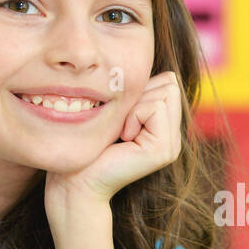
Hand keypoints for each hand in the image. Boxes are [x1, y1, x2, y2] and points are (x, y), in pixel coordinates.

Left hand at [44, 70, 182, 209]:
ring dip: (135, 106)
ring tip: (121, 132)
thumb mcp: (117, 111)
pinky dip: (134, 115)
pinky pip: (155, 107)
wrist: (76, 182)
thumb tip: (151, 66)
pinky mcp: (163, 150)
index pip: (168, 81)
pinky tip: (123, 138)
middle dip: (140, 94)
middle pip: (170, 83)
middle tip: (121, 123)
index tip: (120, 115)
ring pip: (165, 92)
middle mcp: (173, 137)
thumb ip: (138, 93)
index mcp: (164, 127)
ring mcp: (171, 146)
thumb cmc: (87, 146)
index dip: (141, 88)